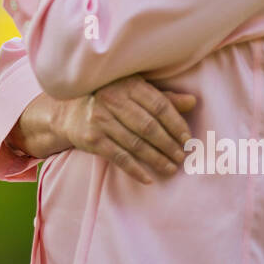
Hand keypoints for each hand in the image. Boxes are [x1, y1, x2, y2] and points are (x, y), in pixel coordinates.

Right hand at [51, 74, 196, 183]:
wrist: (69, 112)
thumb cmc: (110, 100)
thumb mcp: (134, 92)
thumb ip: (162, 98)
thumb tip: (193, 102)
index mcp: (128, 85)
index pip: (159, 106)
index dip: (176, 123)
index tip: (188, 138)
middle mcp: (113, 100)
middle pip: (149, 126)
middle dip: (169, 144)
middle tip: (182, 156)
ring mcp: (101, 120)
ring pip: (136, 144)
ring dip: (157, 159)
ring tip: (171, 168)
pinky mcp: (92, 139)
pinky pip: (119, 157)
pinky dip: (135, 170)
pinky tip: (149, 178)